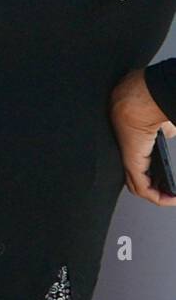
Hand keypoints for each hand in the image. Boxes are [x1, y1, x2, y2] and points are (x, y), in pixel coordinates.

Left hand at [111, 69, 175, 204]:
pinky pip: (141, 188)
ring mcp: (128, 160)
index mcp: (134, 144)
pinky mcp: (131, 163)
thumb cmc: (146, 105)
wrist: (138, 100)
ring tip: (171, 199)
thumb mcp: (162, 125)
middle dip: (156, 191)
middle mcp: (127, 153)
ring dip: (157, 197)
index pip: (138, 166)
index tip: (167, 184)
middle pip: (137, 180)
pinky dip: (156, 197)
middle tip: (170, 196)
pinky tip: (169, 199)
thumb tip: (168, 134)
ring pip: (138, 187)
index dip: (153, 178)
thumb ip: (164, 133)